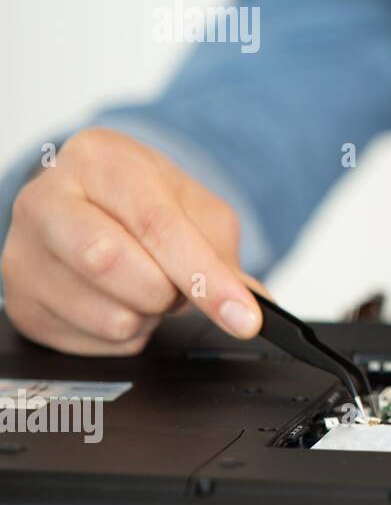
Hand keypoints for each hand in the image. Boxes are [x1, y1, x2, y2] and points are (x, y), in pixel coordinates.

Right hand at [1, 128, 263, 354]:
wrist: (99, 205)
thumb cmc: (147, 201)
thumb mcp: (196, 210)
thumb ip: (224, 255)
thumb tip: (254, 304)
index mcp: (98, 160)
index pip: (155, 224)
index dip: (204, 276)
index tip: (243, 315)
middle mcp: (46, 199)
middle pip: (110, 263)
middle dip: (167, 291)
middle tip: (179, 284)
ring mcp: (23, 253)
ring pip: (106, 315)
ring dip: (149, 316)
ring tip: (145, 286)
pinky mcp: (22, 302)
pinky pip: (92, 344)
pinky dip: (126, 335)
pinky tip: (119, 301)